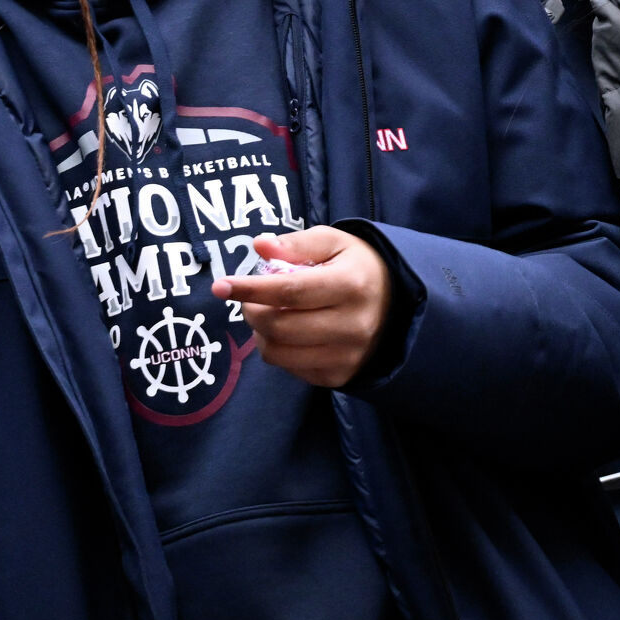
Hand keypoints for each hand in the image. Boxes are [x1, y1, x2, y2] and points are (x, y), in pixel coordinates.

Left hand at [212, 227, 391, 388]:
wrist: (398, 304)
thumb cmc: (358, 267)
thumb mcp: (334, 243)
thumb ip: (297, 243)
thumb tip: (260, 246)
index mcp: (351, 285)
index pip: (289, 291)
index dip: (250, 289)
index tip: (221, 286)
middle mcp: (352, 325)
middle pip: (280, 326)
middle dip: (252, 311)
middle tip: (249, 300)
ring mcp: (347, 355)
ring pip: (280, 353)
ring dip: (261, 334)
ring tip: (268, 315)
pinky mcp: (340, 376)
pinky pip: (292, 369)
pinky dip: (280, 350)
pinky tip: (289, 332)